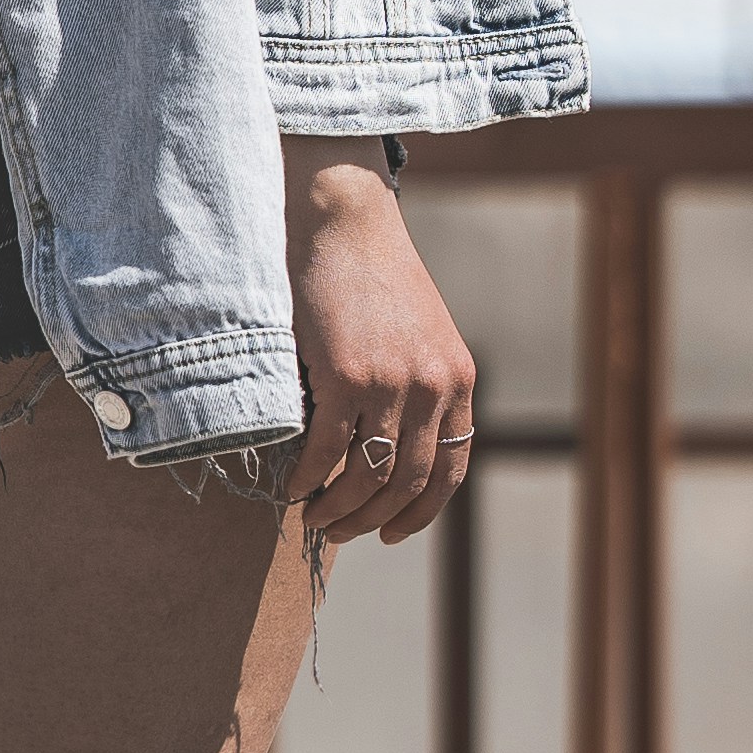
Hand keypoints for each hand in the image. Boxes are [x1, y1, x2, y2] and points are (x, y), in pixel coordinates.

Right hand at [280, 142, 475, 549]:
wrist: (343, 220)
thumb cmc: (370, 275)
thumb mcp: (416, 333)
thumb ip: (415, 385)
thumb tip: (387, 449)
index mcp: (458, 379)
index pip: (450, 470)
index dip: (420, 513)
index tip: (391, 532)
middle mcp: (434, 387)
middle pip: (408, 483)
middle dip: (372, 520)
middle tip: (340, 532)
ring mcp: (392, 383)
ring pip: (368, 476)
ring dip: (339, 509)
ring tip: (313, 517)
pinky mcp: (347, 375)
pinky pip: (328, 450)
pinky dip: (308, 479)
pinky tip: (293, 487)